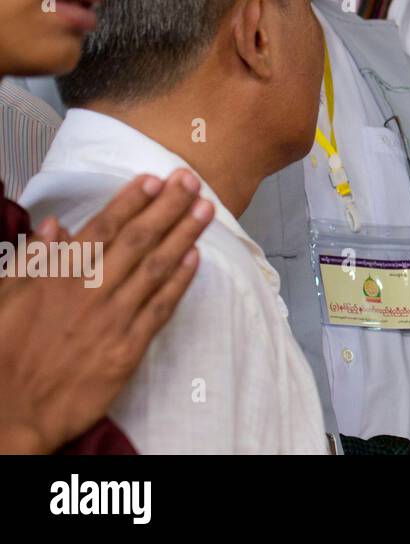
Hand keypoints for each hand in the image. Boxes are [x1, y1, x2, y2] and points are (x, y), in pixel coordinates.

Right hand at [0, 170, 211, 452]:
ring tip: (205, 208)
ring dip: (184, 234)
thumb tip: (54, 226)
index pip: (105, 227)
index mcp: (58, 276)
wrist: (11, 416)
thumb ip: (31, 261)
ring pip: (158, 267)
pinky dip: (181, 280)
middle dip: (169, 206)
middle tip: (192, 181)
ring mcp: (114, 319)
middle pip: (140, 239)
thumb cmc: (2, 356)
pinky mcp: (129, 348)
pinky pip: (162, 307)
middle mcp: (92, 292)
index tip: (156, 179)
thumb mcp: (2, 300)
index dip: (133, 200)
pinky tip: (196, 257)